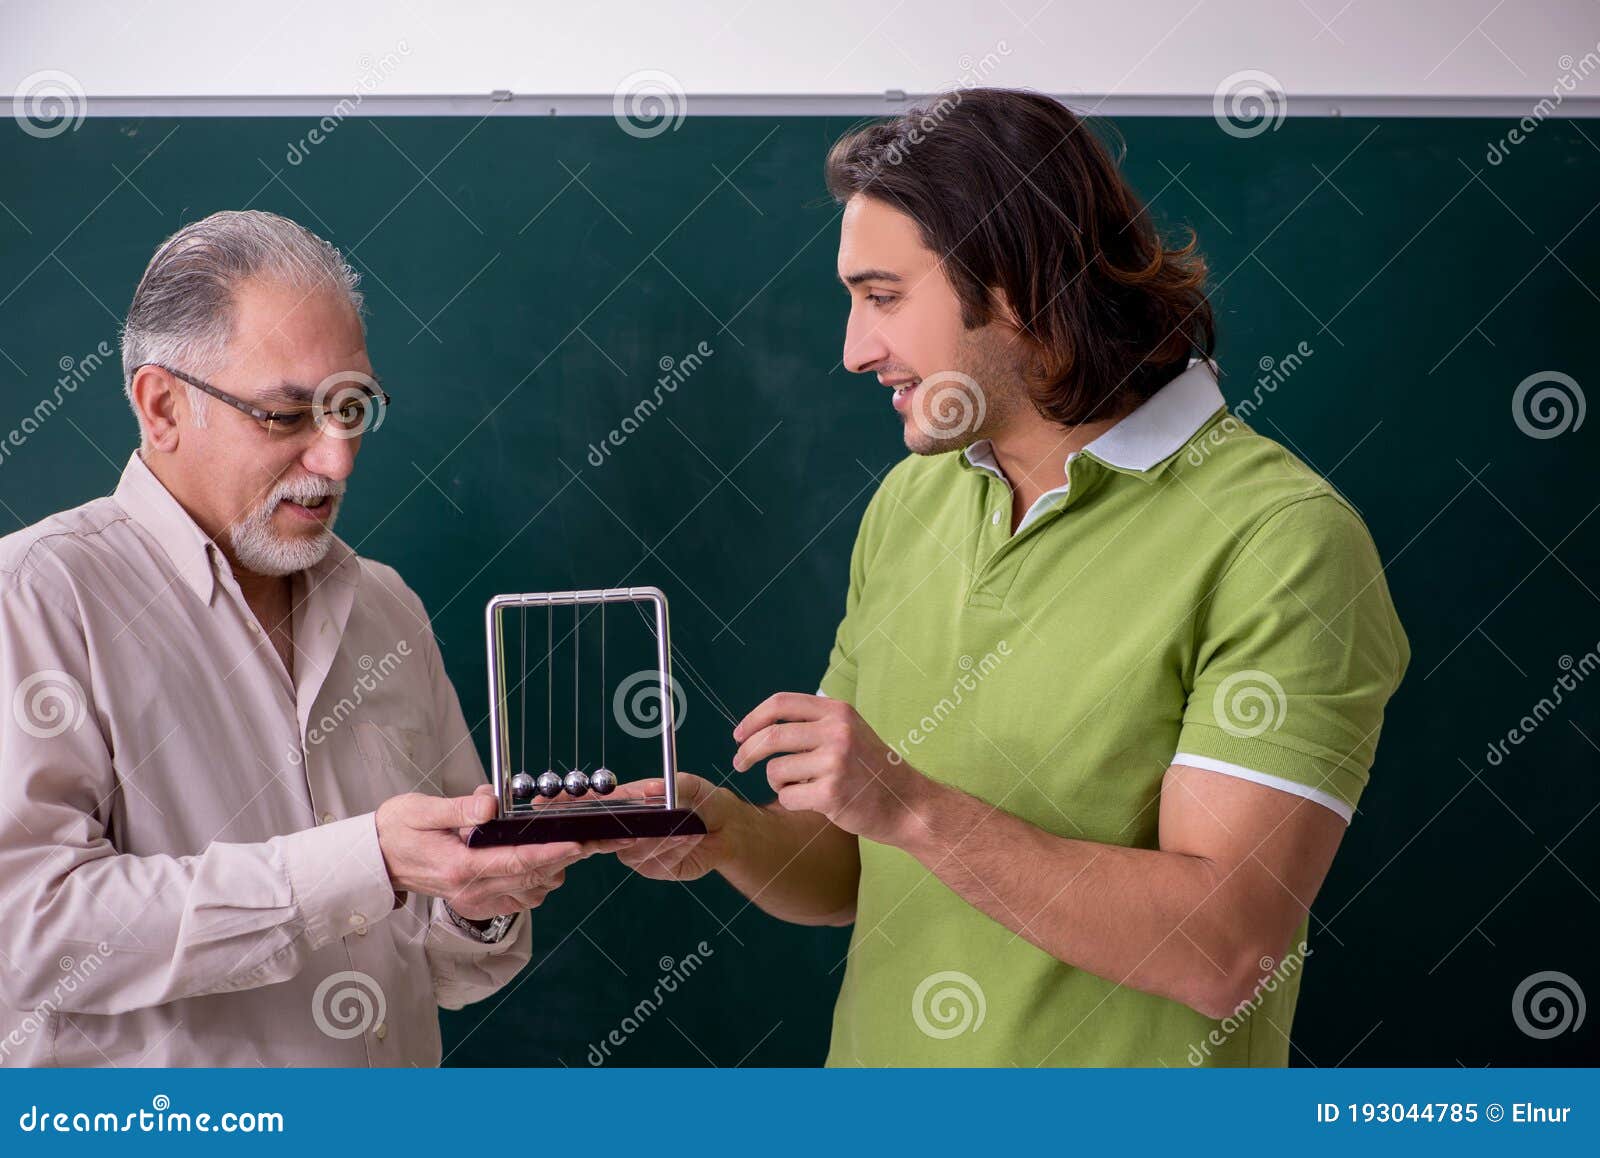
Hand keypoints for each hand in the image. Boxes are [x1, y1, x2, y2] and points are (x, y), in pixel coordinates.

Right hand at [376, 784, 604, 919]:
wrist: (376, 860)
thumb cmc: (397, 830)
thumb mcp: (422, 809)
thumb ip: (460, 807)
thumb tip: (491, 803)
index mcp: (460, 867)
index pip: (516, 863)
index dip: (551, 853)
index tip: (577, 843)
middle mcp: (471, 891)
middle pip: (531, 880)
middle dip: (563, 859)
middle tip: (588, 839)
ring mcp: (475, 901)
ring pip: (531, 894)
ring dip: (550, 873)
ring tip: (564, 847)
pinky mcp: (477, 903)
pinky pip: (519, 900)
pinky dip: (535, 883)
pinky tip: (537, 862)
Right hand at [605, 773, 742, 880]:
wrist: (726, 827)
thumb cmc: (703, 801)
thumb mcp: (693, 784)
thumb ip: (673, 784)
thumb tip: (651, 789)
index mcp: (629, 803)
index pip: (600, 807)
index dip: (590, 809)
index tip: (594, 806)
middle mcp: (628, 829)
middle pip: (614, 836)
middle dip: (633, 830)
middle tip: (653, 822)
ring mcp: (639, 851)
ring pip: (637, 852)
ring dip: (662, 840)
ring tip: (686, 828)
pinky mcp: (655, 868)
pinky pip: (658, 863)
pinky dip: (675, 851)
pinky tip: (690, 839)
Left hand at [731, 693, 931, 845]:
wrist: (906, 803)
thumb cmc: (871, 769)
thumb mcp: (849, 730)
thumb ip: (813, 723)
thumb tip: (759, 727)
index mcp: (837, 711)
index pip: (780, 703)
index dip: (752, 719)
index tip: (738, 735)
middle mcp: (837, 731)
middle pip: (770, 736)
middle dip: (746, 752)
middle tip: (739, 764)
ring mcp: (835, 762)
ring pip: (775, 770)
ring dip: (777, 782)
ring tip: (800, 786)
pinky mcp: (832, 793)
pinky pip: (788, 796)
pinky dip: (792, 801)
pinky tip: (812, 801)